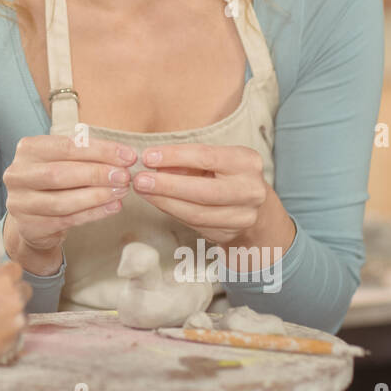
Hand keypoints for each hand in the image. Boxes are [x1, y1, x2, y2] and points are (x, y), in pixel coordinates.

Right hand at [0, 261, 31, 374]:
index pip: (15, 269)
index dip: (8, 275)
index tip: (0, 281)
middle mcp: (14, 298)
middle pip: (24, 289)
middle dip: (14, 294)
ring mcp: (17, 321)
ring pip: (21, 313)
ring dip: (11, 315)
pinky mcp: (15, 341)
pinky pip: (16, 332)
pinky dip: (7, 333)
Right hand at [2, 134, 137, 261]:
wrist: (32, 217)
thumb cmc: (54, 182)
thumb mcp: (65, 161)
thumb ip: (88, 155)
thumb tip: (124, 156)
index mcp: (27, 150)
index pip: (66, 146)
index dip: (100, 151)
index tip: (128, 156)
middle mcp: (17, 174)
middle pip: (61, 174)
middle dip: (97, 174)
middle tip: (125, 176)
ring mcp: (20, 202)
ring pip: (63, 201)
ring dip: (97, 196)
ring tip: (121, 192)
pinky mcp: (29, 226)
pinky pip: (66, 220)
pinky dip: (93, 214)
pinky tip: (112, 208)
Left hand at [130, 143, 270, 245]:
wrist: (251, 205)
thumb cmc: (223, 174)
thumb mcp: (210, 160)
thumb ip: (185, 160)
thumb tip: (152, 163)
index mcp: (247, 162)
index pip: (206, 156)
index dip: (174, 156)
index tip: (147, 156)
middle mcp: (251, 190)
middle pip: (204, 191)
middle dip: (167, 185)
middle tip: (139, 180)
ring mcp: (244, 216)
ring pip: (197, 213)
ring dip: (164, 202)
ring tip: (142, 191)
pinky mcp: (231, 234)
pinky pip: (195, 225)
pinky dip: (172, 212)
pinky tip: (156, 202)